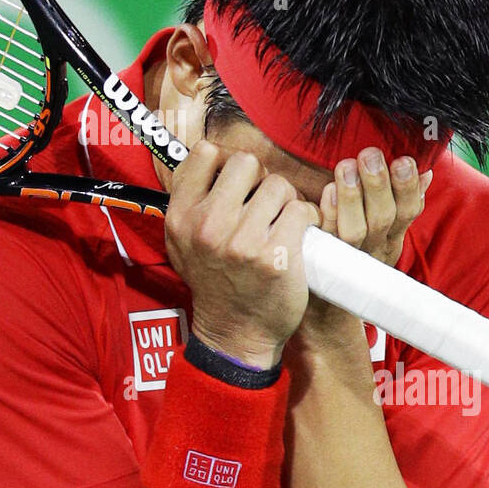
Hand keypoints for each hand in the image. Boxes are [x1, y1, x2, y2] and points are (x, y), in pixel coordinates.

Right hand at [165, 140, 321, 368]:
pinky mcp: (277, 257)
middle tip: (264, 204)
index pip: (206, 153)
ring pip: (279, 186)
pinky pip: (302, 211)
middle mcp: (208, 226)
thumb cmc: (214, 282)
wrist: (235, 334)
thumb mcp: (182, 242)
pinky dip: (307, 220)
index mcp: (181, 217)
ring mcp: (243, 242)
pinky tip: (299, 236)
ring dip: (286, 202)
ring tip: (281, 224)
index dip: (227, 163)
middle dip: (260, 180)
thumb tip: (212, 155)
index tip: (238, 184)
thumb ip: (190, 199)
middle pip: (247, 163)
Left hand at [293, 147, 433, 357]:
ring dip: (353, 197)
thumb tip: (427, 171)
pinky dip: (328, 214)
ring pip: (355, 230)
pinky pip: (326, 239)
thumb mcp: (385, 230)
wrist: (324, 306)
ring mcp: (347, 258)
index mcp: (392, 238)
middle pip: (383, 218)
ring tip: (347, 165)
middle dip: (378, 185)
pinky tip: (327, 190)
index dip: (408, 188)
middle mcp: (373, 250)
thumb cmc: (354, 255)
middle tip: (370, 155)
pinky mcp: (321, 262)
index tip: (405, 160)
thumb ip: (404, 200)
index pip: (408, 212)